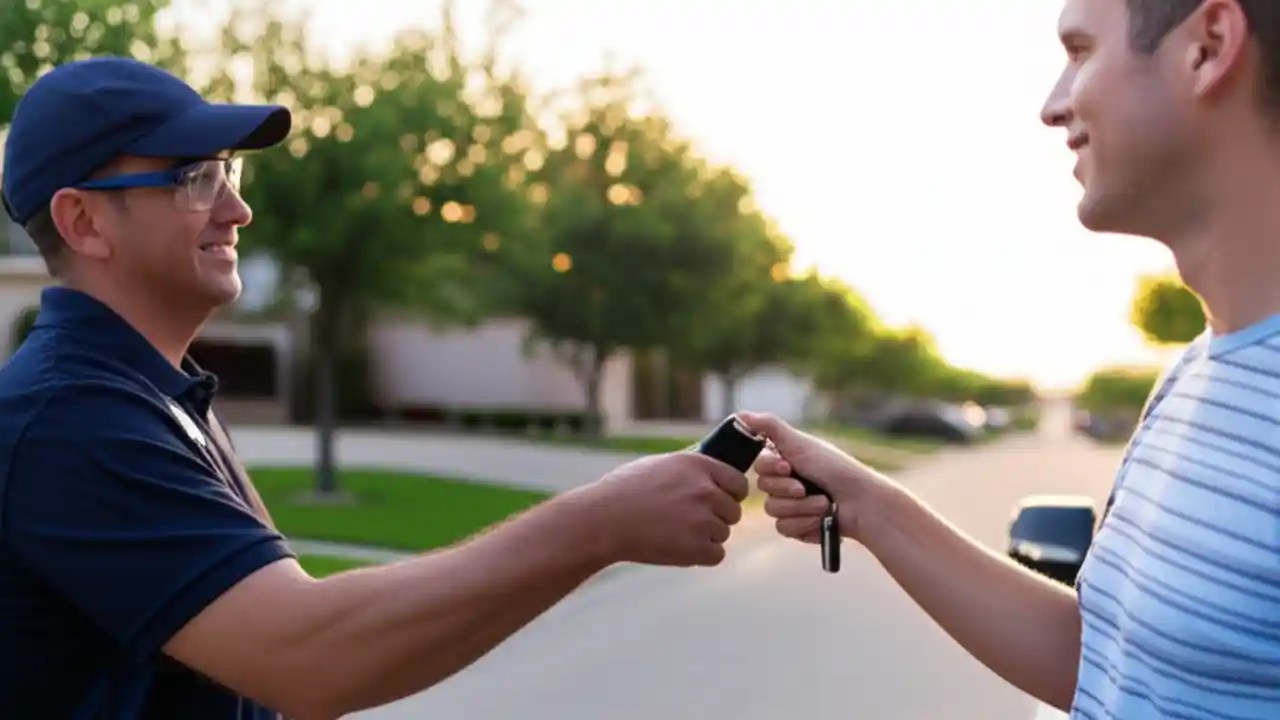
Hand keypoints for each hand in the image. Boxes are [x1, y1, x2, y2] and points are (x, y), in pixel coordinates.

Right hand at [585, 452, 748, 566]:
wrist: (602, 519)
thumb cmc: (623, 491)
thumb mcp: (659, 465)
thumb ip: (688, 469)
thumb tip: (709, 470)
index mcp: (697, 465)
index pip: (739, 482)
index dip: (731, 494)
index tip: (722, 501)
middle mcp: (705, 490)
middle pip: (733, 511)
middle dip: (717, 518)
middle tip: (691, 522)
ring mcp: (702, 519)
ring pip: (723, 533)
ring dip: (706, 537)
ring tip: (676, 534)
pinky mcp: (696, 547)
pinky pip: (716, 554)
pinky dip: (701, 556)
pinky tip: (680, 549)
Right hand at [734, 411, 892, 543]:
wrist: (861, 503)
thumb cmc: (835, 469)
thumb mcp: (801, 443)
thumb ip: (770, 426)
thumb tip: (740, 414)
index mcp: (786, 461)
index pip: (759, 466)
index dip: (771, 468)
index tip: (788, 466)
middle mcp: (786, 482)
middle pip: (763, 488)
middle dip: (787, 489)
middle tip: (805, 487)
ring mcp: (790, 506)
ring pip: (773, 510)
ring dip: (800, 507)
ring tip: (823, 503)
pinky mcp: (796, 527)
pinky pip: (783, 527)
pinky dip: (803, 522)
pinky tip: (820, 518)